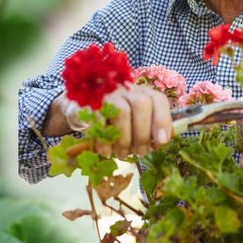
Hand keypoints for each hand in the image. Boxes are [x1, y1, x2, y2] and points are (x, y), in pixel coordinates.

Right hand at [44, 85, 171, 157]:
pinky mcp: (90, 102)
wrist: (80, 109)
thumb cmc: (112, 118)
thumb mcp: (132, 121)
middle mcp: (126, 88)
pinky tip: (106, 152)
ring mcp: (107, 93)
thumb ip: (147, 128)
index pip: (158, 100)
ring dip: (125, 138)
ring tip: (123, 154)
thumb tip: (160, 143)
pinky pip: (100, 119)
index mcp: (141, 92)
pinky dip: (105, 139)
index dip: (162, 120)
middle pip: (141, 104)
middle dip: (143, 133)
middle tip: (140, 152)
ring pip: (122, 111)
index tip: (162, 142)